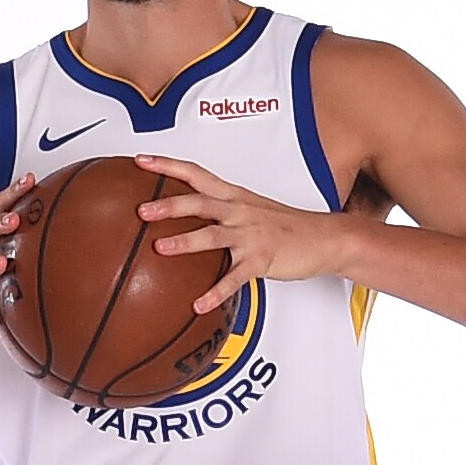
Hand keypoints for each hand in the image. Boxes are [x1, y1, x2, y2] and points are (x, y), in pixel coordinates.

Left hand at [135, 156, 353, 315]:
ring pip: (214, 235)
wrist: (325, 238)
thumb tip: (182, 219)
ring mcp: (251, 235)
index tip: (141, 160)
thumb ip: (218, 212)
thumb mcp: (249, 210)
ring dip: (186, 241)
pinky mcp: (262, 259)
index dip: (167, 166)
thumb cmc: (285, 225)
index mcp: (234, 196)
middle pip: (199, 202)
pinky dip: (216, 292)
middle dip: (169, 204)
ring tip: (161, 248)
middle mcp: (239, 211)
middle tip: (142, 209)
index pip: (195, 174)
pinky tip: (199, 304)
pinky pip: (235, 278)